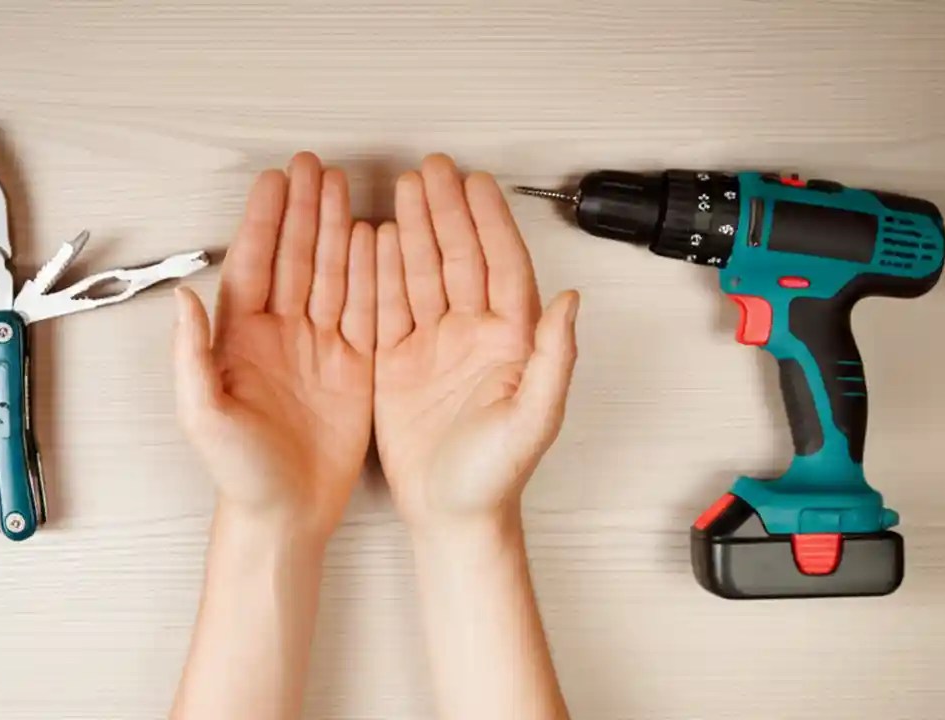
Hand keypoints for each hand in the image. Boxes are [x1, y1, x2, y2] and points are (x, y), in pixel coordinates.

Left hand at [174, 152, 375, 539]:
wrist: (286, 514)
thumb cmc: (239, 472)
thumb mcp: (204, 416)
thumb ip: (191, 356)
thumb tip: (183, 297)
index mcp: (242, 339)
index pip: (257, 265)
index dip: (267, 221)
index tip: (277, 181)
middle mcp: (281, 334)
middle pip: (296, 259)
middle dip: (305, 211)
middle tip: (314, 166)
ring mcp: (320, 347)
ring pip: (331, 275)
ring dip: (336, 231)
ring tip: (344, 186)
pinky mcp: (354, 367)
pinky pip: (366, 310)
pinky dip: (372, 274)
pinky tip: (376, 240)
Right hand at [374, 154, 578, 527]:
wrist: (451, 516)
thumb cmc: (496, 477)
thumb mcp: (533, 420)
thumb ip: (554, 358)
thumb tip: (569, 300)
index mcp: (510, 342)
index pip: (500, 267)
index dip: (488, 222)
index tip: (474, 183)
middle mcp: (474, 335)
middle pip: (459, 258)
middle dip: (446, 211)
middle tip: (431, 168)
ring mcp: (434, 345)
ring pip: (423, 274)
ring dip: (415, 230)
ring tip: (402, 188)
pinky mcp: (399, 362)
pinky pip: (390, 305)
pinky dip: (382, 270)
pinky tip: (375, 239)